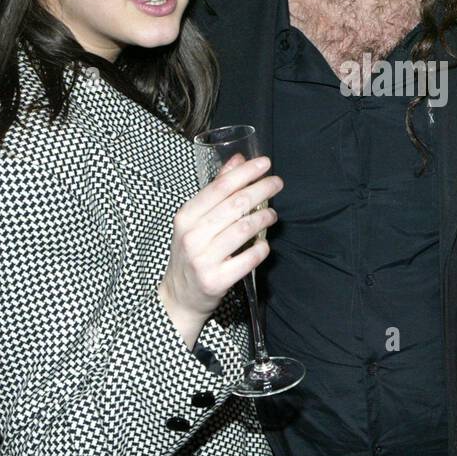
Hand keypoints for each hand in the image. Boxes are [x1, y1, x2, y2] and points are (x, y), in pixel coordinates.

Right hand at [159, 154, 281, 337]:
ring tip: (272, 215)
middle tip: (277, 183)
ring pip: (244, 229)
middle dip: (261, 190)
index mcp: (185, 216)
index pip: (219, 186)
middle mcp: (192, 236)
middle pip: (235, 204)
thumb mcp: (195, 219)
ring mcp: (203, 259)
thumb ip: (216, 189)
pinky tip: (264, 243)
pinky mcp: (217, 280)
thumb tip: (239, 159)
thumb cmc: (192, 251)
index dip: (245, 172)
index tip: (265, 163)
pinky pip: (249, 258)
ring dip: (264, 217)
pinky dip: (262, 248)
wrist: (179, 296)